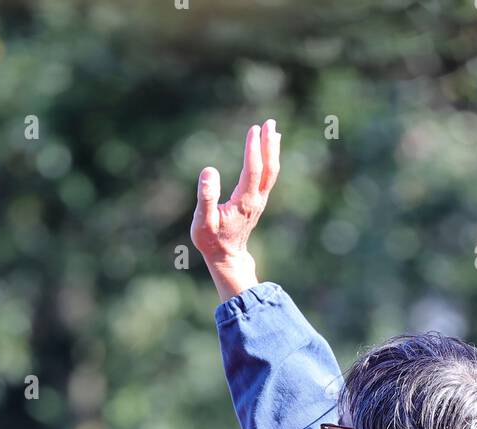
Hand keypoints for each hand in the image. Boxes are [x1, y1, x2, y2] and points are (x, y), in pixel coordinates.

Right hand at [191, 118, 281, 300]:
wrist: (226, 257)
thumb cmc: (211, 240)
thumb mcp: (203, 221)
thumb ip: (206, 197)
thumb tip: (209, 171)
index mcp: (244, 202)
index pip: (253, 171)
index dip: (254, 150)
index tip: (254, 129)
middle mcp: (256, 200)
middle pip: (268, 169)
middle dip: (269, 145)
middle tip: (269, 123)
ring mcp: (258, 201)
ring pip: (271, 173)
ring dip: (272, 151)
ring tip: (273, 130)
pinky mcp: (257, 202)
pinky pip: (267, 178)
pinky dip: (270, 161)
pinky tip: (269, 150)